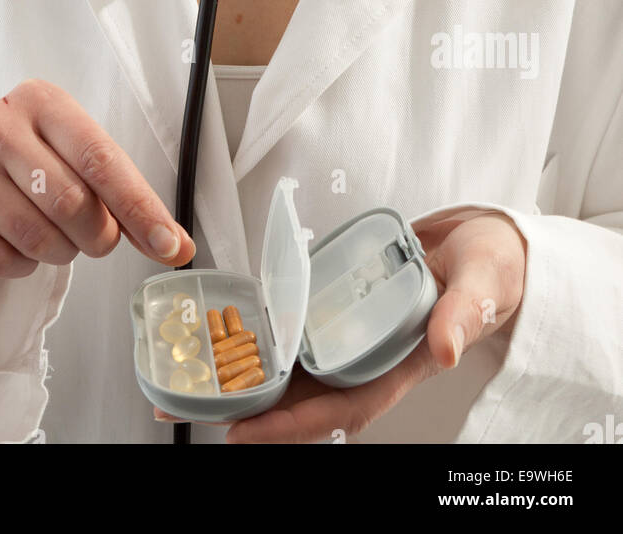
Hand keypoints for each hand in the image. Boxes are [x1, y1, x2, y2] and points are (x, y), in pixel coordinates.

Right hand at [0, 79, 195, 276]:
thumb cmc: (37, 171)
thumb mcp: (82, 166)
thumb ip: (130, 203)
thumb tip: (178, 248)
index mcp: (41, 99)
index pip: (100, 158)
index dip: (139, 207)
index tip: (169, 245)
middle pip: (71, 203)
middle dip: (95, 237)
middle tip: (92, 239)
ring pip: (36, 238)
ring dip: (57, 254)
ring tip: (49, 236)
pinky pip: (0, 261)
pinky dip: (20, 267)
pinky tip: (11, 244)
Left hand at [153, 211, 526, 442]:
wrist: (489, 244)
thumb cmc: (493, 270)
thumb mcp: (484, 285)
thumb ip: (463, 313)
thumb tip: (444, 348)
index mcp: (402, 364)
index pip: (340, 408)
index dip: (290, 425)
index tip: (243, 432)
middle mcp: (369, 356)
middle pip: (301, 396)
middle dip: (245, 409)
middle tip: (183, 408)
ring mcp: (353, 333)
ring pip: (292, 367)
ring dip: (244, 376)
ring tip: (187, 380)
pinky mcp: (342, 306)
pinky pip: (297, 327)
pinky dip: (263, 335)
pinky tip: (226, 333)